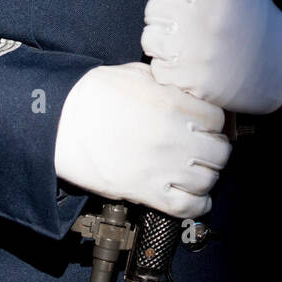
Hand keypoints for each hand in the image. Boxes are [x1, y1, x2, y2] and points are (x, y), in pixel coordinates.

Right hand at [54, 61, 231, 218]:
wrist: (61, 121)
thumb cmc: (94, 94)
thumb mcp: (137, 75)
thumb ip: (167, 83)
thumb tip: (186, 91)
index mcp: (174, 103)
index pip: (218, 119)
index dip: (214, 123)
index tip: (206, 126)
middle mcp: (175, 136)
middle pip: (220, 151)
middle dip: (215, 149)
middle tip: (204, 149)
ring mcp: (163, 166)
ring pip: (209, 180)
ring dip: (207, 176)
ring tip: (197, 172)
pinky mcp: (147, 192)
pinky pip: (188, 207)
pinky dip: (198, 204)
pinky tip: (195, 196)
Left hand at [141, 0, 281, 114]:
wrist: (281, 69)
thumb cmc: (262, 28)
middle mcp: (202, 19)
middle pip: (153, 8)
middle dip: (163, 13)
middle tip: (176, 19)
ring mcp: (196, 52)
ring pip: (150, 38)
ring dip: (161, 40)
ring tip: (179, 41)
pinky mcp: (193, 80)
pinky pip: (158, 68)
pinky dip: (167, 66)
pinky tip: (184, 62)